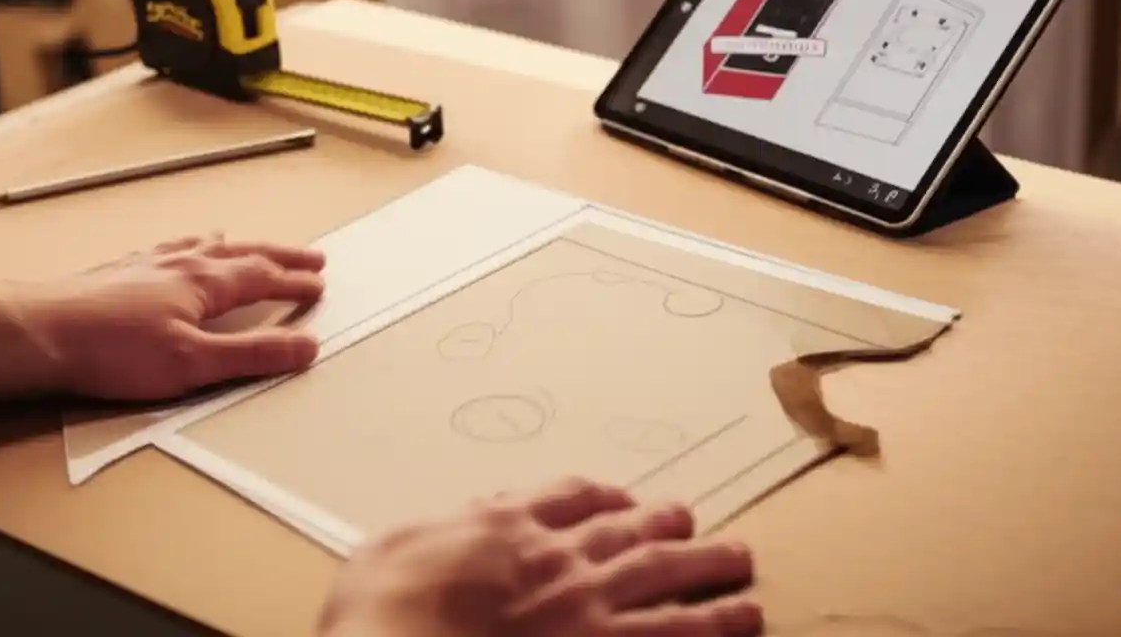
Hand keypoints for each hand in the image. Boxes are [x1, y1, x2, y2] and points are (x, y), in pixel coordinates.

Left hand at [14, 234, 324, 400]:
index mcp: (204, 282)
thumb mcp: (194, 364)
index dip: (295, 282)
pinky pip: (169, 249)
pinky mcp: (119, 272)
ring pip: (204, 246)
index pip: (263, 277)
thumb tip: (306, 346)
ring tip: (246, 243)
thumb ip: (253, 354)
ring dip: (236, 245)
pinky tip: (177, 251)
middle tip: (309, 257)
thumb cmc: (111, 351)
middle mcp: (180, 263)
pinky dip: (190, 246)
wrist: (38, 332)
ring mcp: (147, 264)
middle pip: (242, 252)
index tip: (319, 285)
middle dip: (279, 256)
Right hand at [317, 477, 761, 636]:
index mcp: (506, 528)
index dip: (601, 497)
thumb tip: (471, 516)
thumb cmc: (376, 613)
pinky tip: (744, 622)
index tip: (618, 500)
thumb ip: (442, 528)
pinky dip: (709, 629)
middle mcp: (557, 561)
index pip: (569, 498)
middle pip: (630, 532)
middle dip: (667, 524)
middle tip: (695, 520)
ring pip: (665, 578)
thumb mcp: (392, 546)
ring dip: (708, 567)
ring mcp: (586, 612)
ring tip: (742, 562)